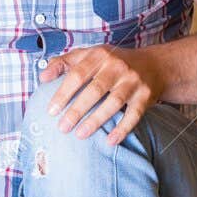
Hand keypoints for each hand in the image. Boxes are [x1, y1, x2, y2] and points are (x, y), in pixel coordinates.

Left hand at [40, 46, 165, 145]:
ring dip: (96, 120)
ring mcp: (133, 81)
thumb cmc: (113, 62)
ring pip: (114, 102)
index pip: (78, 74)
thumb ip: (65, 62)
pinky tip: (110, 141)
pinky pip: (134, 115)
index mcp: (100, 54)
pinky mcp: (146, 95)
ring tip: (80, 135)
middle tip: (62, 127)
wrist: (154, 64)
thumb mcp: (90, 54)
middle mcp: (117, 66)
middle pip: (95, 90)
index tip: (51, 111)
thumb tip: (42, 77)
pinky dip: (122, 129)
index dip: (63, 93)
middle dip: (77, 110)